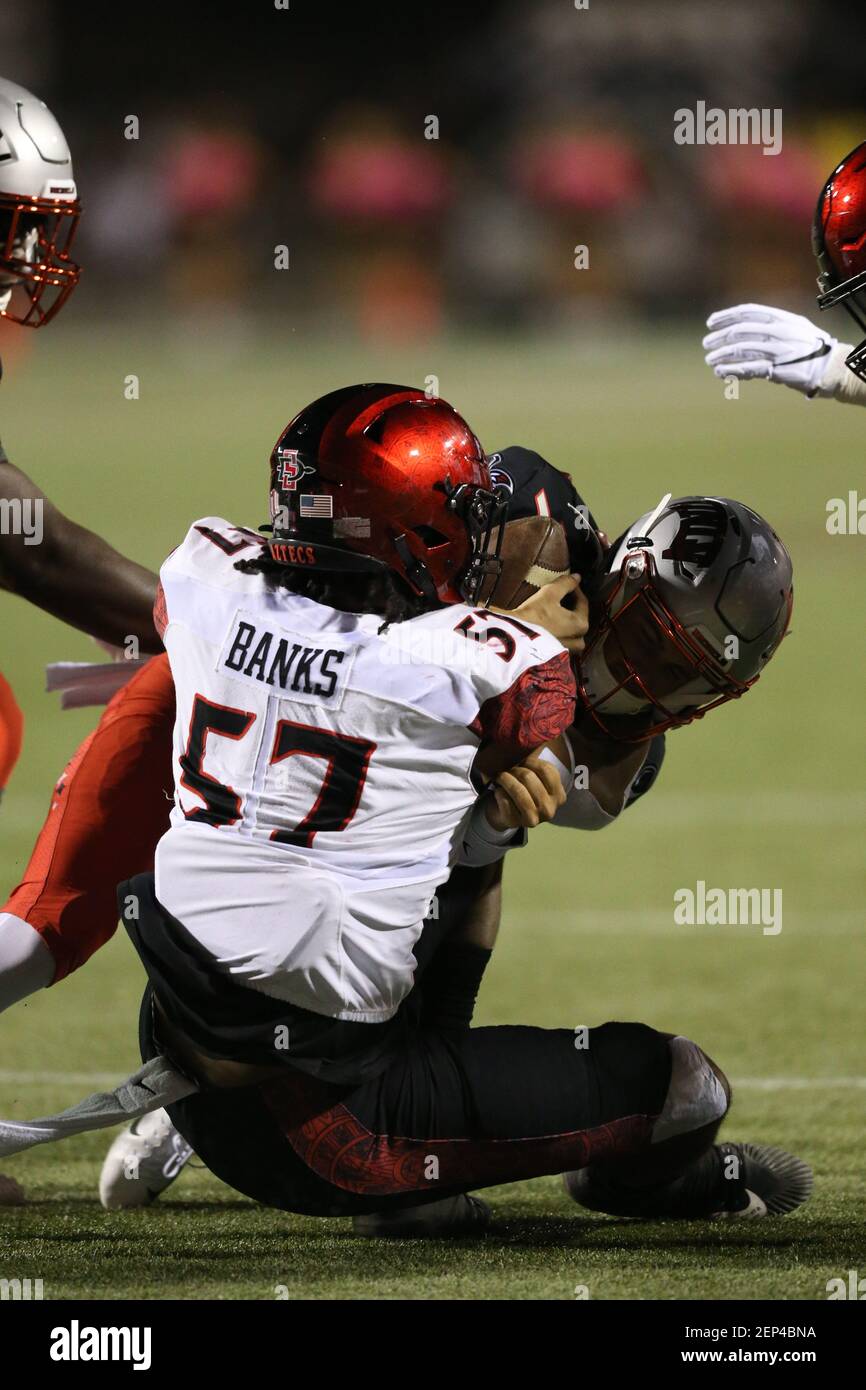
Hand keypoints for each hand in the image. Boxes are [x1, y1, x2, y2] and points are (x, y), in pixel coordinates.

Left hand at [487, 752, 566, 830]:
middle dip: (515, 770)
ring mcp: (534, 819)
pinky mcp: (515, 823)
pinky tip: (498, 791)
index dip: (531, 761)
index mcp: (559, 795)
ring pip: (518, 790)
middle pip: (529, 777)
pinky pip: (505, 800)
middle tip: (509, 770)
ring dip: (505, 779)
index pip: (547, 770)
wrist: (507, 814)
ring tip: (501, 776)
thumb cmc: (524, 791)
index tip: (522, 761)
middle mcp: (550, 809)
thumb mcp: (536, 779)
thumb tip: (532, 739)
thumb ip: (536, 763)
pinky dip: (499, 792)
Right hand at [505, 573, 589, 652]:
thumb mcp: (549, 594)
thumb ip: (565, 583)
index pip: (583, 602)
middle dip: (571, 607)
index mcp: (581, 625)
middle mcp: (578, 641)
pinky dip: (556, 632)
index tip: (568, 583)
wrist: (512, 641)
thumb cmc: (533, 617)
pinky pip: (560, 640)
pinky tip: (546, 625)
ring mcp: (567, 651)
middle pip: (578, 618)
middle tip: (560, 597)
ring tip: (552, 612)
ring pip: (570, 631)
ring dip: (564, 621)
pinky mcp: (554, 656)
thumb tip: (576, 577)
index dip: (575, 589)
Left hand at [703, 303, 843, 394]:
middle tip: (707, 343)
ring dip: (721, 355)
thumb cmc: (809, 347)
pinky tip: (720, 372)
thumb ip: (771, 325)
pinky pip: (749, 369)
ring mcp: (778, 351)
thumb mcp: (793, 326)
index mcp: (782, 318)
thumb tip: (742, 327)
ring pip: (742, 350)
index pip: (748, 312)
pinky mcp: (777, 369)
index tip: (710, 322)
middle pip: (741, 331)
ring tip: (710, 360)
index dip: (726, 316)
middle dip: (720, 337)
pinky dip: (732, 370)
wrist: (830, 366)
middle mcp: (779, 331)